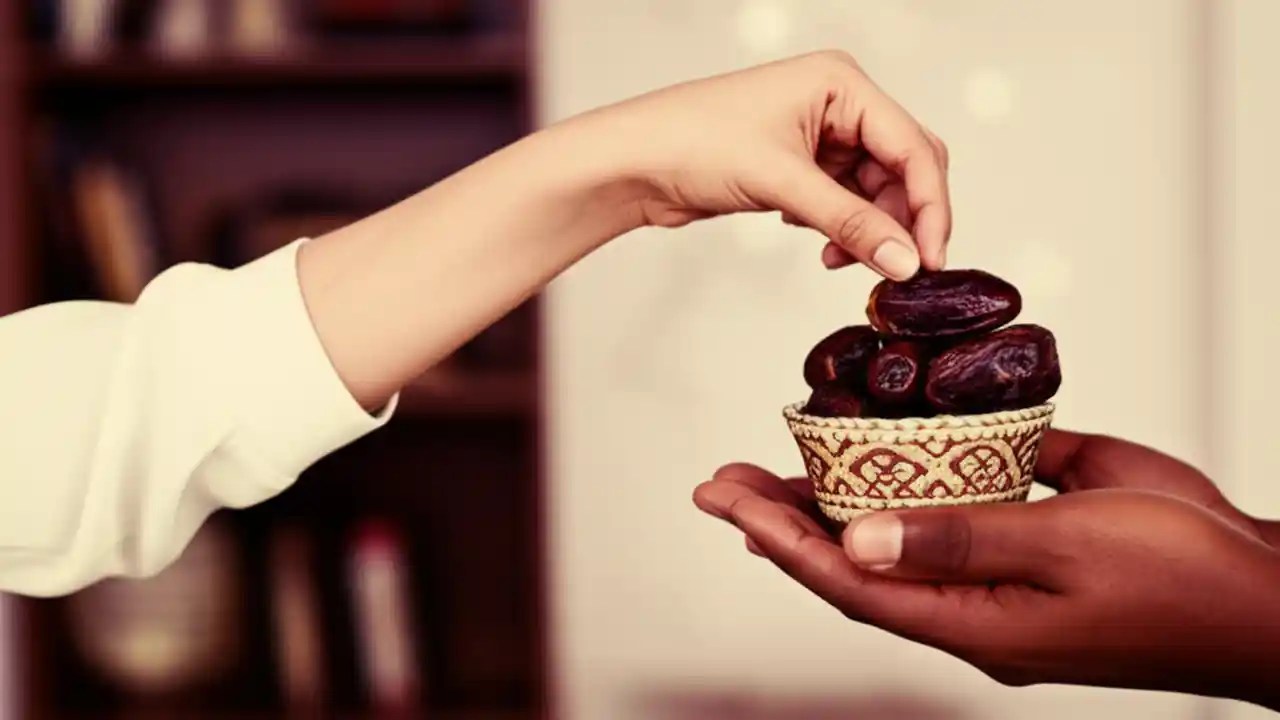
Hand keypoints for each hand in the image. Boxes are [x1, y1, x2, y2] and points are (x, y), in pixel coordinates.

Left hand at [301, 51, 946, 409]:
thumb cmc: (692, 145)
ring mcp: (818, 134)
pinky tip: (818, 246)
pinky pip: (843, 202)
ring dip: (868, 230)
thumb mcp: (781, 184)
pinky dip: (840, 229)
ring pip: (874, 191)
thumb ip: (851, 223)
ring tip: (839, 261)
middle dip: (901, 220)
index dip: (930, 207)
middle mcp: (837, 101)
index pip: (914, 146)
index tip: (931, 262)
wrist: (630, 162)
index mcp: (841, 82)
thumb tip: (908, 263)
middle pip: (902, 168)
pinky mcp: (797, 165)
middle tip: (897, 272)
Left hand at [693, 430, 1279, 708]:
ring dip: (837, 500)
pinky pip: (955, 507)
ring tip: (776, 465)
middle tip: (725, 482)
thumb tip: (858, 540)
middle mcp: (974, 602)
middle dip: (785, 521)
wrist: (1266, 592)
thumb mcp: (1069, 550)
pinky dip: (910, 479)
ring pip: (899, 535)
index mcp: (975, 621)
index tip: (726, 501)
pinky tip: (881, 449)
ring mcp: (1002, 571)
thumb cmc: (1182, 580)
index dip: (781, 540)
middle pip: (857, 561)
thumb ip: (962, 538)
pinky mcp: (1033, 535)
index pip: (851, 581)